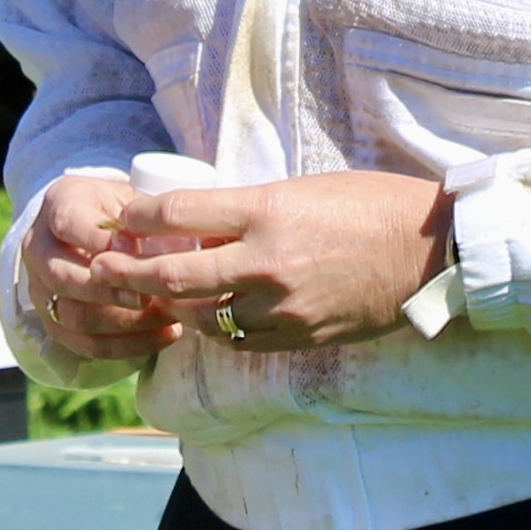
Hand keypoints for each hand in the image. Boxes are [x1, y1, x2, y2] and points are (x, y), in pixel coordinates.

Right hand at [26, 169, 187, 359]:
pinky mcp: (55, 322)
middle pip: (63, 277)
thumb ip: (145, 219)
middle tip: (150, 295)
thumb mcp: (129, 199)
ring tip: (166, 317)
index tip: (135, 250)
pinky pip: (85, 344)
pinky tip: (162, 336)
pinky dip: (125, 346)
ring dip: (123, 322)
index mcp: (57, 206)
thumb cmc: (119, 212)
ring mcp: (41, 289)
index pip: (68, 223)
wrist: (93, 228)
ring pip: (73, 316)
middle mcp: (38, 248)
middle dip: (110, 291)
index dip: (100, 241)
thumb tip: (176, 247)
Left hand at [125, 171, 456, 351]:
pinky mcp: (297, 336)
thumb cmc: (371, 205)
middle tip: (101, 270)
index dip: (136, 219)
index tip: (117, 220)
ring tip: (156, 296)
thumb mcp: (302, 189)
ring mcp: (281, 306)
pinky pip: (237, 340)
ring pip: (199, 316)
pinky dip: (215, 328)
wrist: (429, 251)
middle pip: (172, 276)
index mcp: (267, 211)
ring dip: (172, 306)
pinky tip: (209, 316)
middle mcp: (266, 262)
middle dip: (127, 274)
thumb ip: (249, 209)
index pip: (178, 215)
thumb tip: (198, 221)